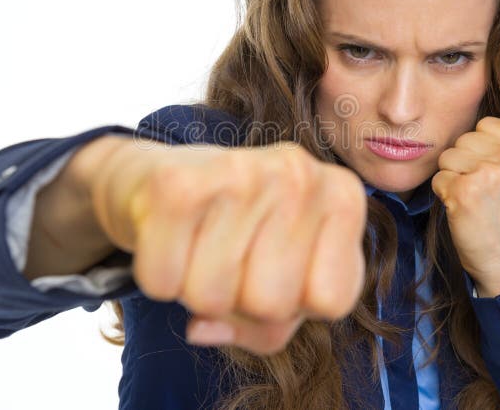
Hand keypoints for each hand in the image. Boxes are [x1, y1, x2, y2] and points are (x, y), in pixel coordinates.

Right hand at [90, 139, 367, 354]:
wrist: (167, 176)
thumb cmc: (239, 235)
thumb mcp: (283, 280)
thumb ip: (270, 328)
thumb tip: (203, 329)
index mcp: (342, 194)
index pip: (331, 302)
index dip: (296, 305)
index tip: (275, 267)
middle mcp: (300, 173)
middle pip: (273, 303)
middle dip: (241, 300)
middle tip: (229, 256)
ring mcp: (240, 170)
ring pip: (212, 300)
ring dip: (194, 289)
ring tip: (199, 244)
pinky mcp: (176, 182)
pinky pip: (163, 283)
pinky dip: (158, 277)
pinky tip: (170, 238)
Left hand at [430, 116, 499, 297]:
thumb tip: (465, 109)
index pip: (484, 125)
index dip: (479, 150)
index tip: (492, 177)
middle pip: (462, 139)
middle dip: (464, 164)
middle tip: (483, 193)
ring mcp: (489, 173)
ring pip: (447, 157)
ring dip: (452, 179)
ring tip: (474, 201)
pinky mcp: (465, 190)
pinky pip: (437, 178)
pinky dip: (444, 195)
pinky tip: (464, 211)